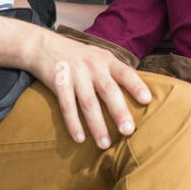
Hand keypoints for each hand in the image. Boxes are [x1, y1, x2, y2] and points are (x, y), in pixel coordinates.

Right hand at [27, 28, 151, 148]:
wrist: (44, 45)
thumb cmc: (79, 56)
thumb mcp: (99, 56)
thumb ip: (115, 72)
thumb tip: (139, 92)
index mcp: (107, 60)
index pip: (125, 73)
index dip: (136, 85)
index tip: (147, 100)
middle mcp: (93, 66)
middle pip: (108, 90)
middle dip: (119, 111)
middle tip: (128, 131)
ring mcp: (75, 75)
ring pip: (88, 103)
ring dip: (97, 125)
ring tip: (105, 144)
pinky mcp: (58, 83)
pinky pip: (67, 106)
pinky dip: (73, 124)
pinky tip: (80, 139)